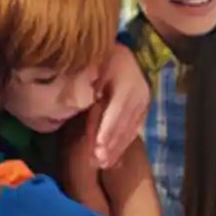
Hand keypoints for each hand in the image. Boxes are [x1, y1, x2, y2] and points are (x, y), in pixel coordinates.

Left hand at [94, 44, 149, 168]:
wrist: (123, 51)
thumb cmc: (102, 58)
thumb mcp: (90, 68)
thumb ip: (83, 88)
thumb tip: (72, 106)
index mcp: (126, 83)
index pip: (117, 111)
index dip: (107, 131)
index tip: (97, 148)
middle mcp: (139, 95)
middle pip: (124, 124)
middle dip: (111, 145)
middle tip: (98, 163)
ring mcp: (143, 103)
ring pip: (130, 130)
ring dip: (116, 148)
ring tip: (103, 164)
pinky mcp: (143, 109)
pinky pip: (133, 129)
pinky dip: (123, 143)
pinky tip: (114, 156)